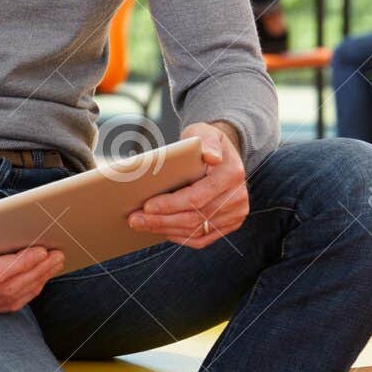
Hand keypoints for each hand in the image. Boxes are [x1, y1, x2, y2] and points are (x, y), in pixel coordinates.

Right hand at [0, 202, 63, 314]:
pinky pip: (7, 305)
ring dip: (36, 281)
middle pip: (7, 287)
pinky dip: (27, 291)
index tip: (42, 251)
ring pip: (10, 298)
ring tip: (53, 264)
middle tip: (56, 256)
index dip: (22, 263)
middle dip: (36, 271)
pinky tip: (40, 277)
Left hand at [127, 121, 247, 248]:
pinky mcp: (229, 225)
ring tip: (142, 225)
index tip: (146, 207)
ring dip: (166, 230)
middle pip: (194, 218)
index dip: (170, 205)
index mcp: (232, 175)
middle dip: (160, 220)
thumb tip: (211, 157)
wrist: (223, 155)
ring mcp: (235, 215)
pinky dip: (179, 237)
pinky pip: (201, 239)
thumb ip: (206, 141)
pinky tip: (161, 230)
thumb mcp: (205, 132)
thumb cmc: (206, 143)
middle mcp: (237, 198)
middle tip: (134, 220)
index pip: (196, 197)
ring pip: (195, 231)